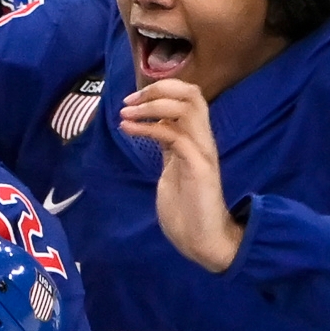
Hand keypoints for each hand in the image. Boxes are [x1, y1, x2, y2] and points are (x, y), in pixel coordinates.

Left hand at [124, 76, 239, 269]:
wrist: (203, 241)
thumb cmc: (186, 211)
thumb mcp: (173, 169)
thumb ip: (169, 147)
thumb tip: (157, 127)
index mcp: (197, 139)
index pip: (188, 97)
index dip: (160, 90)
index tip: (131, 101)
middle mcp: (203, 140)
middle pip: (191, 93)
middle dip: (157, 90)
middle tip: (129, 102)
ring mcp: (202, 152)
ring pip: (186, 108)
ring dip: (151, 106)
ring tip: (126, 114)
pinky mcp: (199, 167)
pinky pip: (175, 135)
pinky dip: (148, 128)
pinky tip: (129, 130)